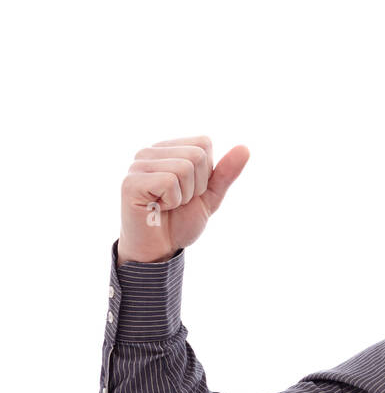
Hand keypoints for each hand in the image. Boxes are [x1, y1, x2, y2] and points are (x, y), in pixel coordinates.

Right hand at [117, 135, 249, 264]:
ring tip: (167, 205)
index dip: (206, 174)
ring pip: (184, 168)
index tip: (190, 191)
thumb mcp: (210, 196)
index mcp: (168, 150)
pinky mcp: (131, 182)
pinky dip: (172, 201)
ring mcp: (138, 165)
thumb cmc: (180, 222)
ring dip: (184, 196)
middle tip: (179, 202)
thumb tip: (245, 148)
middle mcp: (150, 152)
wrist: (160, 250)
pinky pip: (169, 182)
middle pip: (197, 155)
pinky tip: (157, 208)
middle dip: (197, 186)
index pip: (204, 143)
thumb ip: (225, 173)